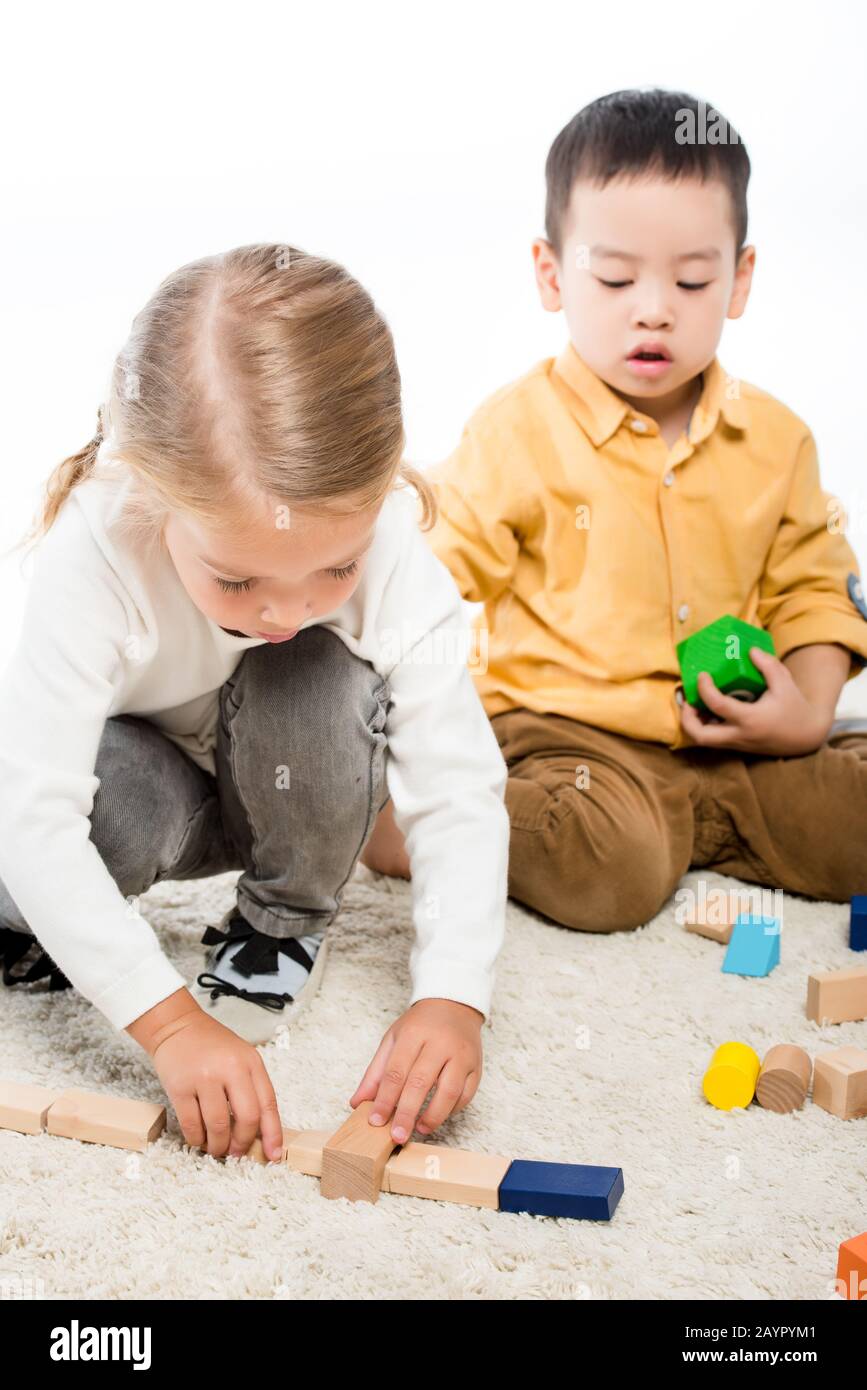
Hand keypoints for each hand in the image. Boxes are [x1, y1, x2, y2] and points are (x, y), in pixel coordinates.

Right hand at [129, 992, 283, 1161]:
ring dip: (218, 1146)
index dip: (273, 1133)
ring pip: (219, 1125)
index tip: (273, 1155)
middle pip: (247, 1118)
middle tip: (236, 1153)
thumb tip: (258, 1131)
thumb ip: (251, 1088)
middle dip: (243, 1143)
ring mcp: (204, 1078)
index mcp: (250, 1062)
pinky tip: (199, 1139)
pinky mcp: (180, 1087)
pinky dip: (197, 1139)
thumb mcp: (241, 1058)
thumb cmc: (212, 1046)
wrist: (177, 1026)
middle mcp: (230, 1069)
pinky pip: (192, 1125)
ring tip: (217, 1149)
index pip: (268, 1103)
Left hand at [349, 997, 483, 1143]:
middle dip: (406, 1113)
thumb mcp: (393, 1040)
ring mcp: (461, 1054)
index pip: (396, 1072)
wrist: (453, 1004)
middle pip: (420, 1082)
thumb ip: (375, 1072)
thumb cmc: (420, 1026)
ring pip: (449, 1091)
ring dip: (433, 1116)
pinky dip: (452, 1110)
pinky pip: (466, 1094)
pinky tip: (437, 1116)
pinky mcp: (476, 1066)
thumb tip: (358, 1102)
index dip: (385, 1099)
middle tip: (396, 1135)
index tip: (375, 1121)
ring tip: (418, 1129)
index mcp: (414, 1034)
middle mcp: (440, 1043)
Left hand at [679, 646, 831, 755]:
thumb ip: (768, 665)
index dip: (704, 689)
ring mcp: (737, 744)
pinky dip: (706, 726)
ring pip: (703, 741)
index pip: (717, 705)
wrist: (806, 737)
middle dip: (687, 718)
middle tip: (689, 700)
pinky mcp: (738, 746)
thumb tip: (749, 650)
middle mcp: (739, 735)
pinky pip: (714, 740)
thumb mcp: (785, 683)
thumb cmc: (795, 708)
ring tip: (696, 704)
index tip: (702, 675)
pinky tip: (709, 710)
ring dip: (694, 723)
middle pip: (699, 735)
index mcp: (750, 719)